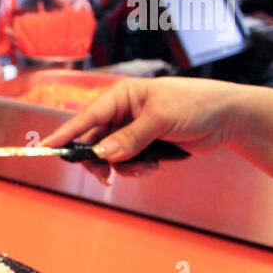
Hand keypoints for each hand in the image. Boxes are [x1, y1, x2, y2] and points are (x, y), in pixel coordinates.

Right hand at [41, 77, 240, 182]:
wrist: (227, 117)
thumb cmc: (195, 104)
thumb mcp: (160, 119)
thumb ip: (129, 138)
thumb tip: (103, 153)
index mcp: (122, 96)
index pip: (87, 117)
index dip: (65, 134)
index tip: (46, 148)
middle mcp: (123, 112)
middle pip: (94, 141)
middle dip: (100, 159)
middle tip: (105, 176)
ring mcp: (133, 130)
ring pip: (111, 155)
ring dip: (125, 167)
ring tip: (147, 168)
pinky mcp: (144, 144)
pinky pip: (127, 161)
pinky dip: (136, 168)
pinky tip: (154, 165)